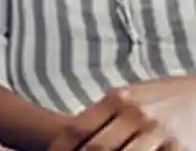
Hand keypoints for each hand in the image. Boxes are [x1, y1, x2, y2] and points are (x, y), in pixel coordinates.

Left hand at [50, 77, 195, 150]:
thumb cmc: (159, 97)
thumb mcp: (129, 96)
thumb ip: (103, 113)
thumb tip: (71, 134)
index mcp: (118, 99)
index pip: (79, 129)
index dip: (61, 148)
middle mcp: (137, 114)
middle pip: (97, 148)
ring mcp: (159, 132)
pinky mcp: (180, 149)